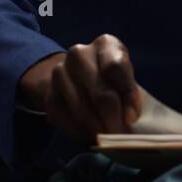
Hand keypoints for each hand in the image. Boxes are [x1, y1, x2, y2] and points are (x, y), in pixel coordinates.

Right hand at [18, 34, 142, 144]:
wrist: (75, 76)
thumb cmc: (110, 78)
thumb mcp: (125, 76)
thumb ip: (130, 93)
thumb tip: (130, 121)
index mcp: (105, 43)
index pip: (117, 68)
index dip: (128, 96)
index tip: (132, 117)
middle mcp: (79, 54)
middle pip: (101, 93)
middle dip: (113, 119)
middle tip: (121, 135)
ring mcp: (60, 73)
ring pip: (83, 111)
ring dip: (98, 130)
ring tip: (108, 138)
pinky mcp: (49, 95)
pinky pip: (67, 121)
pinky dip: (81, 134)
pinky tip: (91, 137)